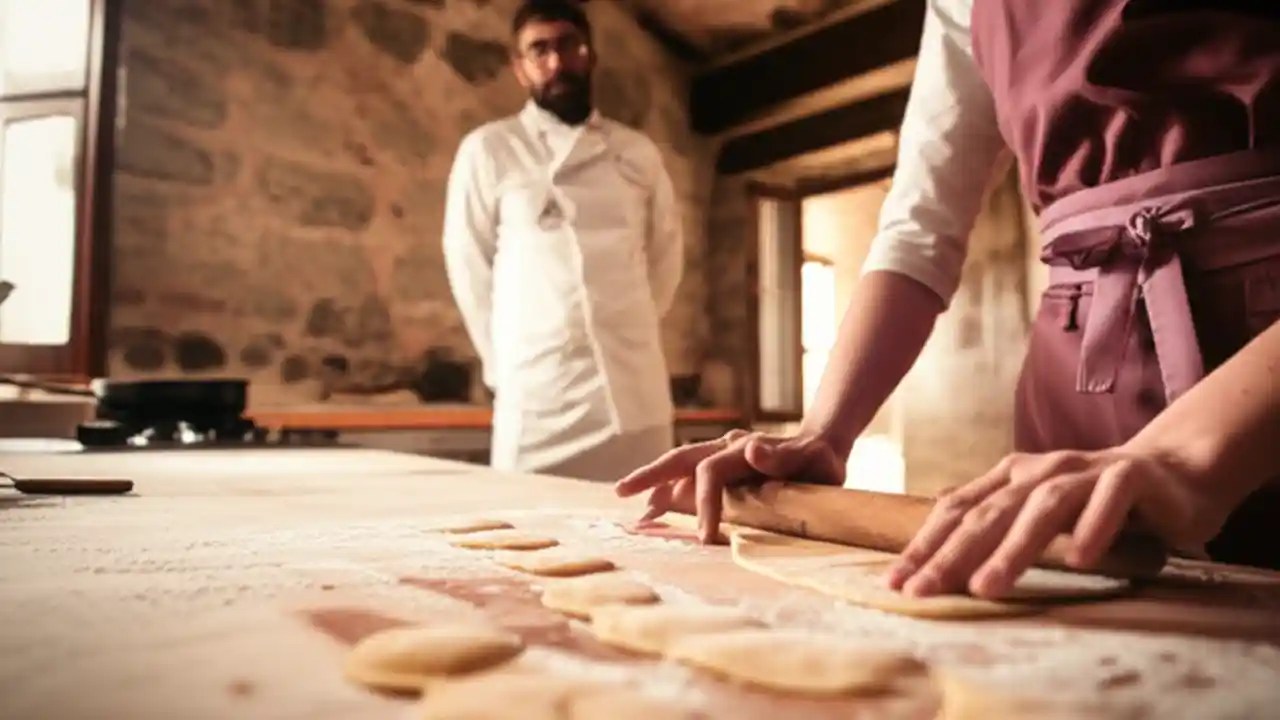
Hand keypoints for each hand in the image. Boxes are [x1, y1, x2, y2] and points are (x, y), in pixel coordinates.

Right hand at [614, 430, 844, 543]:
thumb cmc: (821, 461)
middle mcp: (726, 447)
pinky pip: (689, 477)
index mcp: (743, 449)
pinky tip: (655, 508)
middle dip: (650, 476)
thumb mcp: (814, 460)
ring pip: (680, 466)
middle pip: (680, 458)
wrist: (823, 447)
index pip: (710, 473)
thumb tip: (750, 448)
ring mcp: (722, 455)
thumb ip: (782, 458)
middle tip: (621, 492)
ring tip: (631, 505)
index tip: (703, 538)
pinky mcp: (723, 467)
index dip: (703, 504)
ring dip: (654, 483)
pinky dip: (669, 490)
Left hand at [886, 448, 1230, 598]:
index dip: (925, 545)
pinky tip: (1080, 561)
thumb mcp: (1038, 513)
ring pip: (1043, 507)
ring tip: (986, 587)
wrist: (1174, 471)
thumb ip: (996, 524)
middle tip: (923, 591)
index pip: (956, 511)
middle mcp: (1040, 470)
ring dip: (1013, 549)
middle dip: (951, 554)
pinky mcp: (1131, 476)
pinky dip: (1094, 528)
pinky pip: (1109, 500)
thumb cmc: (1095, 502)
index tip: (896, 582)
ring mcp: (1085, 470)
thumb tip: (937, 550)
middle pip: (988, 513)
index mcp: (1010, 477)